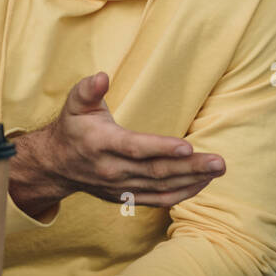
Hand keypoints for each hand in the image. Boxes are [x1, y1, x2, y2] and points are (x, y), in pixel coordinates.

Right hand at [9, 72, 224, 214]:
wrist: (55, 165)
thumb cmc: (73, 127)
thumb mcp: (75, 104)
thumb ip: (88, 89)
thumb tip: (102, 76)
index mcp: (101, 144)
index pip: (134, 148)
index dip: (161, 148)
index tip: (187, 147)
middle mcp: (112, 169)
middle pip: (155, 171)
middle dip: (190, 168)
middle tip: (219, 162)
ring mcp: (120, 187)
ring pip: (161, 188)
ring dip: (192, 181)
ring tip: (218, 170)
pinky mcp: (127, 197)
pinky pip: (158, 200)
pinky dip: (182, 194)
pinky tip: (203, 183)